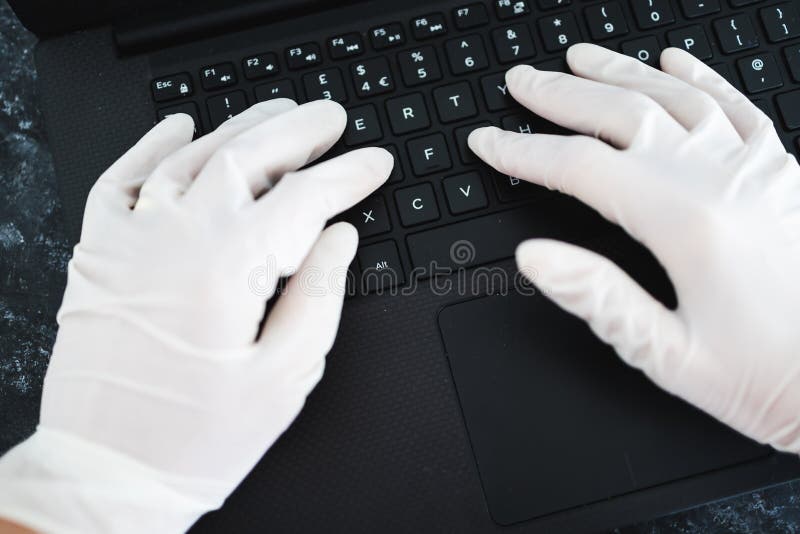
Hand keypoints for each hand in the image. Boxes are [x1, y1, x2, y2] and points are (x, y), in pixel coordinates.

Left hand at [0, 99, 391, 532]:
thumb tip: (339, 239)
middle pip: (247, 157)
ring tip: (276, 114)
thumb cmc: (194, 439)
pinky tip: (179, 128)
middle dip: (298, 131)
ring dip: (239, 128)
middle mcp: (176, 240)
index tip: (373, 163)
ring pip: (191, 157)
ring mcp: (131, 241)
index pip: (304, 199)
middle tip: (331, 119)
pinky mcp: (98, 254)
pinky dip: (151, 146)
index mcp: (228, 270)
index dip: (347, 175)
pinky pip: (121, 178)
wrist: (107, 471)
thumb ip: (318, 296)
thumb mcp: (283, 378)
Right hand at [469, 44, 799, 453]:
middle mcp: (723, 181)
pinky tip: (674, 61)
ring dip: (621, 73)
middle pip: (624, 117)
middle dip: (562, 96)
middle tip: (521, 82)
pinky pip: (737, 107)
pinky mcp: (782, 173)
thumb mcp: (669, 356)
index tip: (488, 142)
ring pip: (676, 99)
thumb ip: (598, 297)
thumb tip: (534, 257)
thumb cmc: (770, 377)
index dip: (524, 152)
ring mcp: (757, 169)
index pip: (582, 168)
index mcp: (688, 224)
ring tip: (578, 57)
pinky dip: (701, 78)